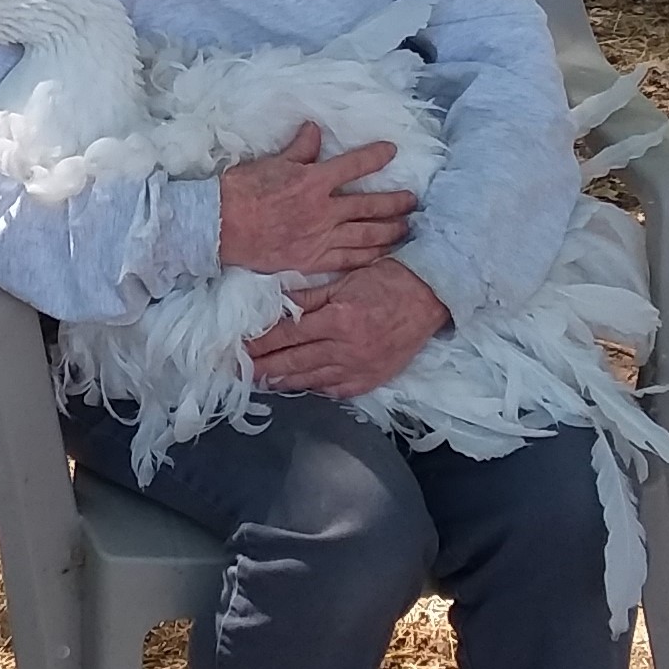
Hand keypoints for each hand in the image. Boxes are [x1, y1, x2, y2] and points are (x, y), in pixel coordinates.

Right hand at [219, 122, 416, 275]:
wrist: (219, 227)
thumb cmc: (241, 191)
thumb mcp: (271, 162)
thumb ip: (298, 149)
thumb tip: (314, 129)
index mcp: (313, 182)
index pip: (354, 165)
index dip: (376, 157)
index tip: (392, 151)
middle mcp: (323, 211)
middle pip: (370, 206)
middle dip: (395, 203)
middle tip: (413, 201)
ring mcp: (319, 239)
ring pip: (366, 236)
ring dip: (389, 231)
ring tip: (406, 228)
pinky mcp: (311, 261)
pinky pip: (348, 261)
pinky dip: (368, 257)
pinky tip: (382, 256)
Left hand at [247, 257, 450, 397]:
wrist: (430, 296)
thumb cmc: (388, 279)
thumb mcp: (345, 279)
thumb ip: (309, 295)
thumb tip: (277, 306)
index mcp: (338, 319)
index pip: (288, 334)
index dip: (261, 342)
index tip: (240, 346)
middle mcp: (346, 349)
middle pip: (294, 361)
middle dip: (263, 366)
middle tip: (237, 370)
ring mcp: (360, 368)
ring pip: (312, 379)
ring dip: (283, 381)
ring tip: (260, 381)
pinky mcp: (372, 378)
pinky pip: (336, 390)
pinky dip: (315, 388)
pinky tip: (299, 386)